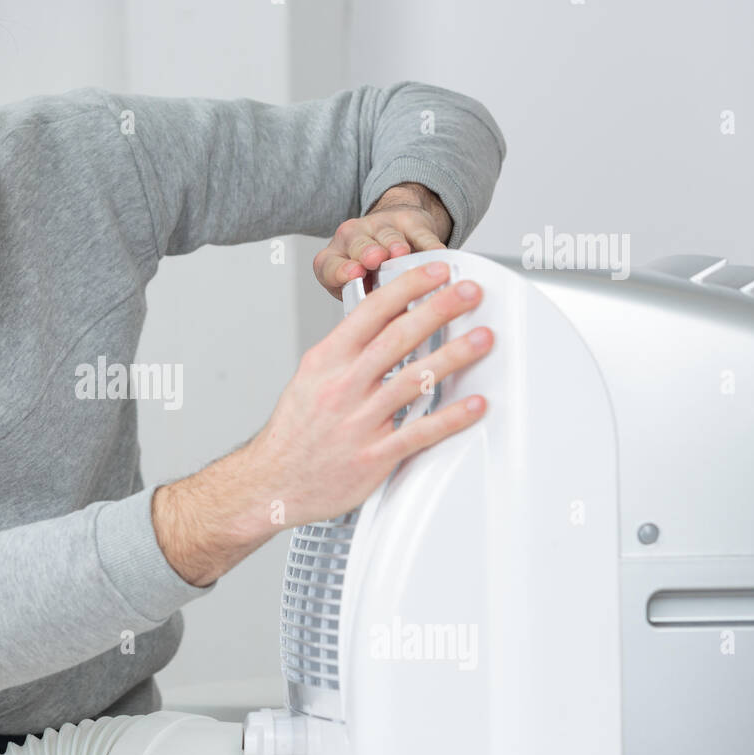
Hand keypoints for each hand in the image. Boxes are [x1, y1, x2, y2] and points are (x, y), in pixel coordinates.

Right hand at [247, 259, 491, 528]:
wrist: (270, 482)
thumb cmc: (293, 433)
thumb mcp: (309, 378)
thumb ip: (345, 351)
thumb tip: (379, 322)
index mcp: (325, 362)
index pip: (370, 312)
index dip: (407, 287)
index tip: (435, 272)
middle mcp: (341, 387)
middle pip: (397, 338)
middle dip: (439, 309)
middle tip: (470, 292)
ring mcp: (358, 422)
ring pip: (412, 380)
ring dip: (453, 355)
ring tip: (483, 338)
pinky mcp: (372, 457)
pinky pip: (418, 433)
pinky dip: (449, 418)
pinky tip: (473, 404)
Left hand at [312, 182, 452, 299]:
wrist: (390, 237)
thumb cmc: (370, 274)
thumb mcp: (359, 293)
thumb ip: (364, 306)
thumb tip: (381, 329)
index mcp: (334, 260)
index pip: (331, 266)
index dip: (340, 270)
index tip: (353, 275)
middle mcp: (352, 238)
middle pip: (358, 244)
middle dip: (365, 252)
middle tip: (374, 259)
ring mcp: (380, 226)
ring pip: (387, 235)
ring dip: (394, 245)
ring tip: (401, 253)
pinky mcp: (409, 221)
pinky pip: (421, 234)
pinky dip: (429, 245)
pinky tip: (436, 254)